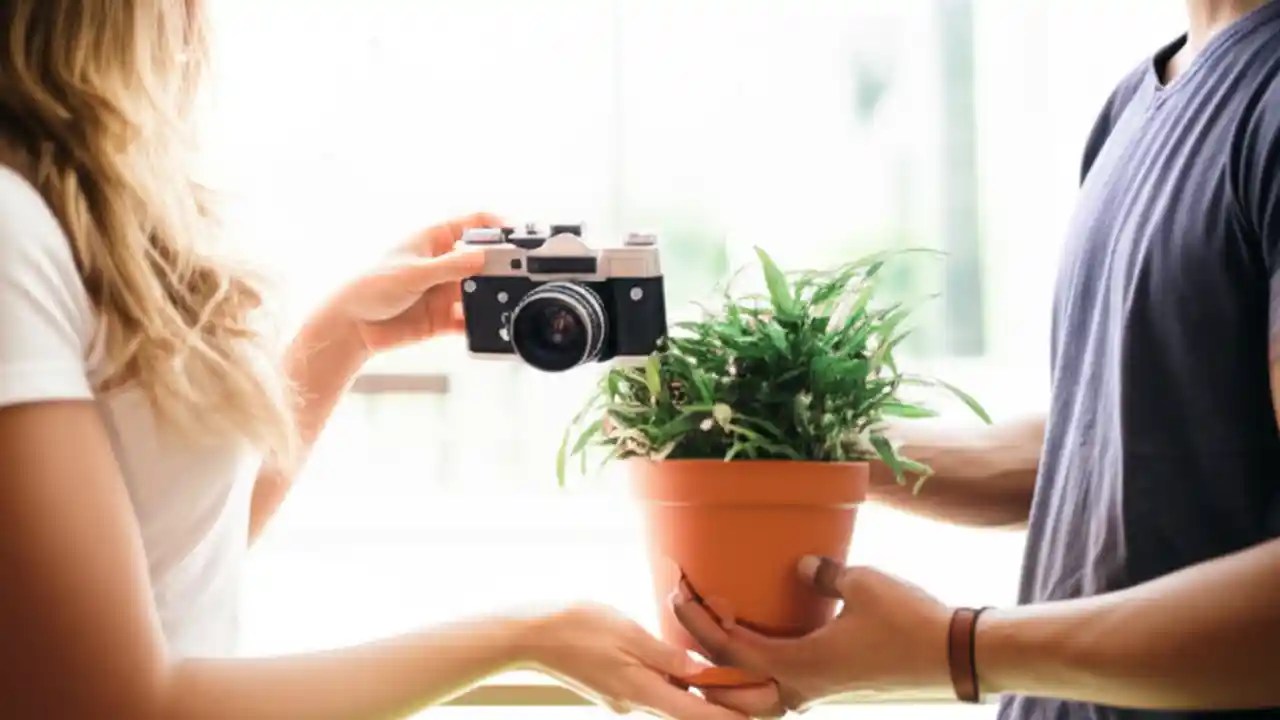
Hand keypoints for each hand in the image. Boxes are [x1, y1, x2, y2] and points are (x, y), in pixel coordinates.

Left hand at [330, 212, 501, 354]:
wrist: (350, 327)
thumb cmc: (369, 287)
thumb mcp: (412, 272)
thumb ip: (449, 266)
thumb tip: (483, 257)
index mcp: (434, 239)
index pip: (474, 223)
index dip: (498, 225)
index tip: (517, 235)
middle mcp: (444, 263)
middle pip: (483, 258)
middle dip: (501, 265)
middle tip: (516, 273)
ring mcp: (445, 291)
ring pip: (481, 290)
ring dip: (493, 296)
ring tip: (503, 301)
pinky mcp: (443, 318)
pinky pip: (471, 320)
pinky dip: (481, 323)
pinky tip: (488, 326)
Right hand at [523, 603, 747, 719]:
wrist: (529, 635)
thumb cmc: (577, 625)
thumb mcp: (628, 632)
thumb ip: (666, 655)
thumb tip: (702, 673)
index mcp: (640, 690)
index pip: (694, 714)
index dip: (726, 719)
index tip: (755, 719)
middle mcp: (633, 702)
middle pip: (683, 710)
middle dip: (714, 704)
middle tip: (747, 690)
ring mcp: (620, 698)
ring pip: (666, 698)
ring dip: (692, 691)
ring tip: (720, 676)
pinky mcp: (611, 689)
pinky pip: (650, 688)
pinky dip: (669, 681)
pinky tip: (678, 664)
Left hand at [672, 557, 951, 716]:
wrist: (956, 657)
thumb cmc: (909, 620)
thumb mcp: (860, 582)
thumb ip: (820, 573)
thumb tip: (799, 566)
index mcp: (799, 666)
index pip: (727, 650)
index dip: (695, 622)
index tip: (678, 591)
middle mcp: (802, 689)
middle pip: (730, 693)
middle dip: (698, 663)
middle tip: (682, 622)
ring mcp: (818, 694)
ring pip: (754, 701)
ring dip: (726, 678)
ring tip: (708, 644)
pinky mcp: (833, 688)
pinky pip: (780, 689)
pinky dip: (755, 674)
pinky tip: (756, 644)